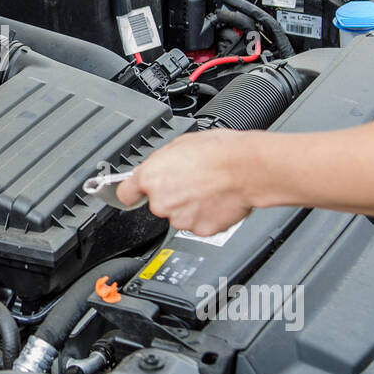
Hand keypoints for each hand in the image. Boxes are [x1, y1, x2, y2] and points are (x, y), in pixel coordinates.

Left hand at [115, 130, 254, 236]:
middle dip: (172, 195)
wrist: (247, 168)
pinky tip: (217, 199)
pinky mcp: (200, 230)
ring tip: (208, 188)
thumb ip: (161, 161)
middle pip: (158, 204)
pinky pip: (199, 224)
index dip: (133, 193)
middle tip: (192, 181)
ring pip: (180, 215)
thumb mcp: (181, 143)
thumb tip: (158, 167)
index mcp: (151, 177)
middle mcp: (161, 201)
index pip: (125, 194)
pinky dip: (207, 215)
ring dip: (190, 206)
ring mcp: (180, 219)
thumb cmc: (219, 152)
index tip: (136, 194)